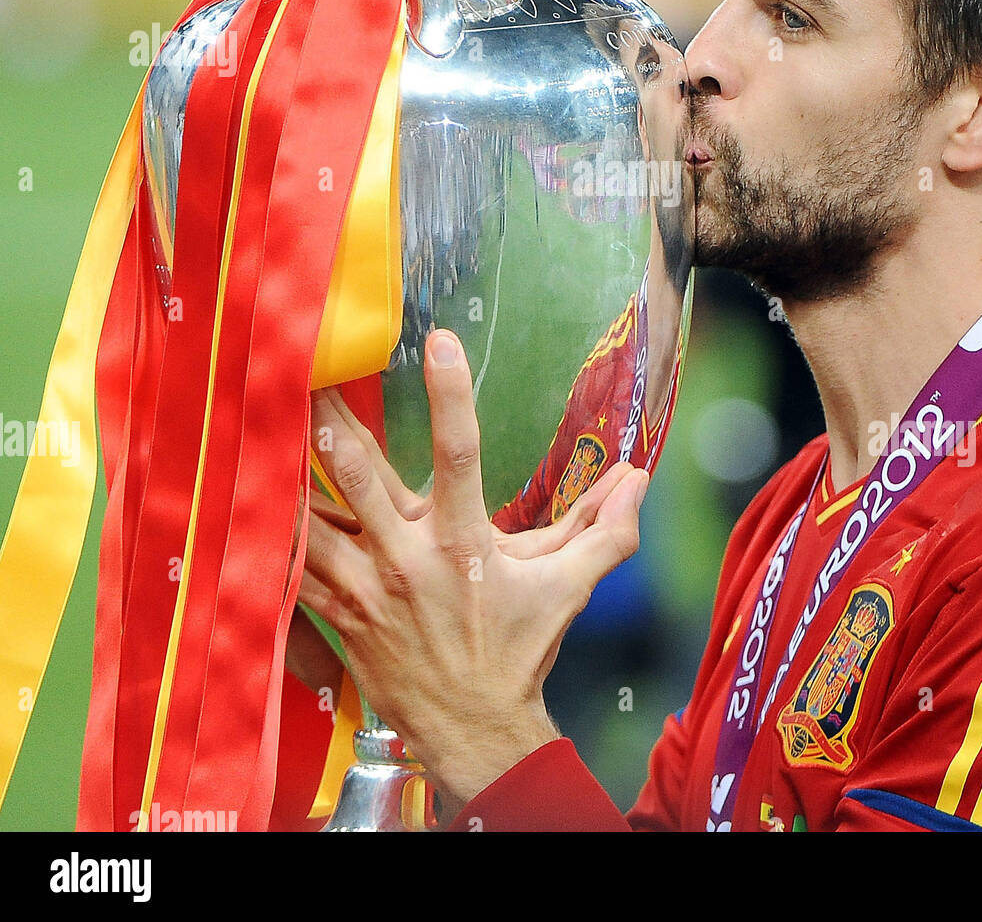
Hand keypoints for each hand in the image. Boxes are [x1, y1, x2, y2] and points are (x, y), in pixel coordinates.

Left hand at [297, 330, 647, 814]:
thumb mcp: (568, 587)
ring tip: (264, 416)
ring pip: (313, 516)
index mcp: (464, 543)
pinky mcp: (339, 611)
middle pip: (360, 475)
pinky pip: (293, 564)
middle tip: (308, 366)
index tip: (439, 342)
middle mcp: (408, 558)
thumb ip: (604, 529)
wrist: (471, 729)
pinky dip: (273, 529)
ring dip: (289, 468)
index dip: (450, 395)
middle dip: (332, 418)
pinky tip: (252, 492)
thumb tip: (638, 477)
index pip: (459, 453)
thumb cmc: (517, 650)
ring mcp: (365, 586)